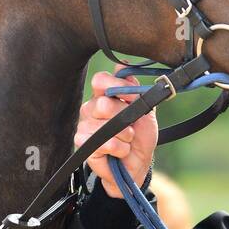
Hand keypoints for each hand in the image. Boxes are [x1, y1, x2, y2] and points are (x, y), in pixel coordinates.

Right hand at [75, 66, 157, 197]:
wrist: (138, 164)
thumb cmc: (140, 136)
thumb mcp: (145, 110)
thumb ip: (135, 89)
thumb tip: (122, 65)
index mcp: (105, 95)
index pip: (101, 80)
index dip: (117, 86)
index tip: (133, 97)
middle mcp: (92, 107)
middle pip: (103, 103)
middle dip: (124, 116)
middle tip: (132, 126)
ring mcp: (85, 125)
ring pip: (105, 125)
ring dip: (124, 136)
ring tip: (127, 141)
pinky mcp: (83, 143)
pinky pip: (101, 142)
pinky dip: (118, 148)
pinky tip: (120, 151)